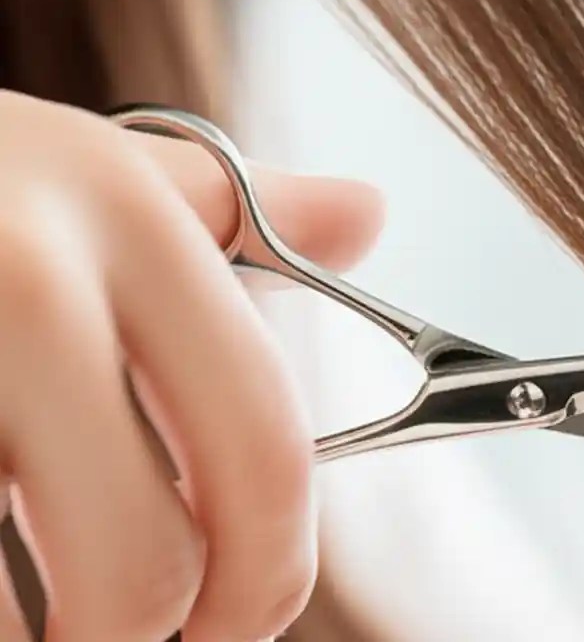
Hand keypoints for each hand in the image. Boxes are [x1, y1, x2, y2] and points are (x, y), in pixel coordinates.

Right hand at [0, 92, 383, 639]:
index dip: (271, 571)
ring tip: (17, 603)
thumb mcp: (85, 168)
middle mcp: (23, 278)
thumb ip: (231, 213)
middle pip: (141, 566)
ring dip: (29, 639)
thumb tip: (368, 214)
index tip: (241, 621)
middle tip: (115, 633)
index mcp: (125, 221)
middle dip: (137, 634)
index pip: (263, 446)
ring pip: (13, 613)